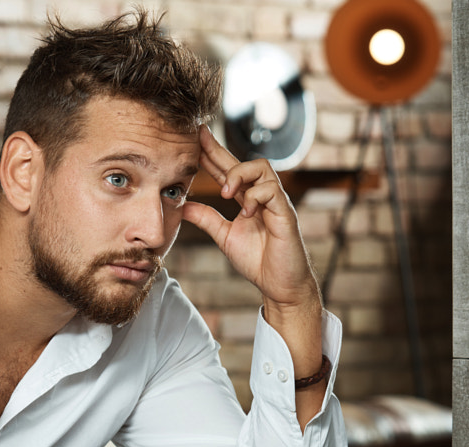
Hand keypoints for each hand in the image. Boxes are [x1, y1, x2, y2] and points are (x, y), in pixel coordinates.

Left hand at [182, 126, 320, 312]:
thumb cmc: (258, 260)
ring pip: (261, 167)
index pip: (227, 170)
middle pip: (241, 162)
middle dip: (219, 150)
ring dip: (239, 175)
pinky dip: (254, 197)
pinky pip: (272, 190)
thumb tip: (183, 205)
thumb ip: (207, 219)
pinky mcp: (285, 213)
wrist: (280, 284)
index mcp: (247, 199)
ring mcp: (275, 202)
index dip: (211, 154)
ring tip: (225, 193)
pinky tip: (245, 212)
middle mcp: (262, 196)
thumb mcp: (224, 236)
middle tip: (199, 139)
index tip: (193, 141)